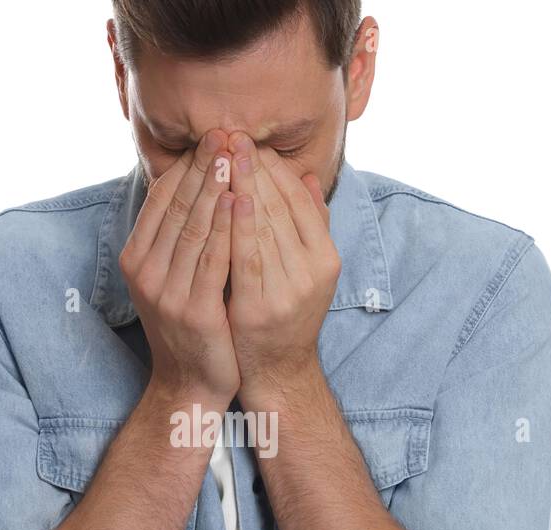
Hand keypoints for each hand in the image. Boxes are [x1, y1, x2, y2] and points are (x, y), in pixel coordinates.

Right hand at [119, 130, 239, 403]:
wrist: (191, 383)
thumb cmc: (191, 324)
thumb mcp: (174, 274)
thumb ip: (181, 232)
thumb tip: (198, 179)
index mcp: (137, 256)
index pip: (161, 198)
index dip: (187, 165)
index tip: (212, 135)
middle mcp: (146, 271)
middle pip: (177, 207)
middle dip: (203, 166)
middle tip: (224, 131)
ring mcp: (166, 292)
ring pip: (194, 227)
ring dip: (216, 187)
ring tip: (234, 154)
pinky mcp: (193, 311)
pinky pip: (212, 260)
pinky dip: (226, 227)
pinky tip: (241, 200)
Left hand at [225, 133, 339, 405]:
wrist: (277, 374)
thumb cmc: (284, 315)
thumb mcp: (304, 269)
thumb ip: (309, 225)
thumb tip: (308, 177)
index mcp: (326, 258)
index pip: (299, 200)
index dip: (274, 168)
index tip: (250, 141)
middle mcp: (313, 272)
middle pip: (281, 208)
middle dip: (255, 168)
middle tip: (232, 134)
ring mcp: (287, 291)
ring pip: (265, 227)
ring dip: (243, 186)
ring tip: (224, 153)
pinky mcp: (260, 309)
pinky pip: (248, 258)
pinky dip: (240, 224)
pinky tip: (228, 197)